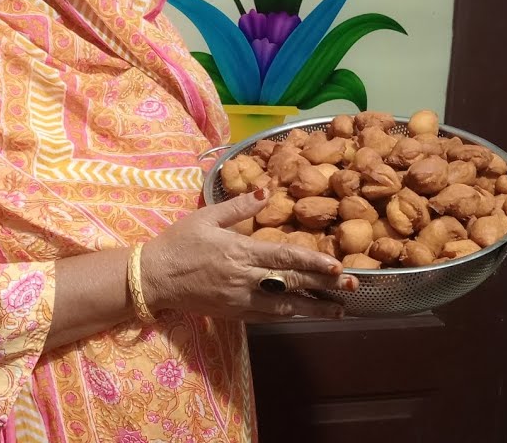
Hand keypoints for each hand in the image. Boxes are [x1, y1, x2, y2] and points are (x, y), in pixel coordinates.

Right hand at [142, 190, 357, 321]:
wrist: (154, 277)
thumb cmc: (178, 243)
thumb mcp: (206, 217)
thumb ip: (239, 206)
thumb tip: (267, 191)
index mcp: (239, 252)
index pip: (284, 258)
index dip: (313, 263)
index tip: (337, 267)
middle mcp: (244, 278)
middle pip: (291, 284)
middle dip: (324, 287)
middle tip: (353, 287)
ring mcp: (240, 299)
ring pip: (284, 305)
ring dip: (313, 308)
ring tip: (339, 310)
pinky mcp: (234, 313)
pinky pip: (267, 316)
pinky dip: (288, 314)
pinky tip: (303, 313)